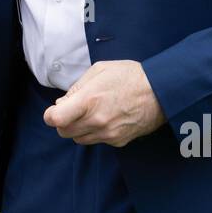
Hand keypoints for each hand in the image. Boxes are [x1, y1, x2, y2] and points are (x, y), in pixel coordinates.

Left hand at [43, 61, 164, 146]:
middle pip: (64, 132)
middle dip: (63, 122)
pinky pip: (97, 141)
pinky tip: (107, 118)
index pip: (55, 119)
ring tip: (92, 113)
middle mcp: (97, 121)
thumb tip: (61, 104)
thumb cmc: (129, 76)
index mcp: (89, 101)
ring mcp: (108, 134)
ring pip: (79, 139)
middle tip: (73, 110)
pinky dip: (96, 132)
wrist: (161, 91)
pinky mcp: (118, 142)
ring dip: (78, 128)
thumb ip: (76, 88)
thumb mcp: (99, 71)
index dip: (51, 115)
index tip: (55, 110)